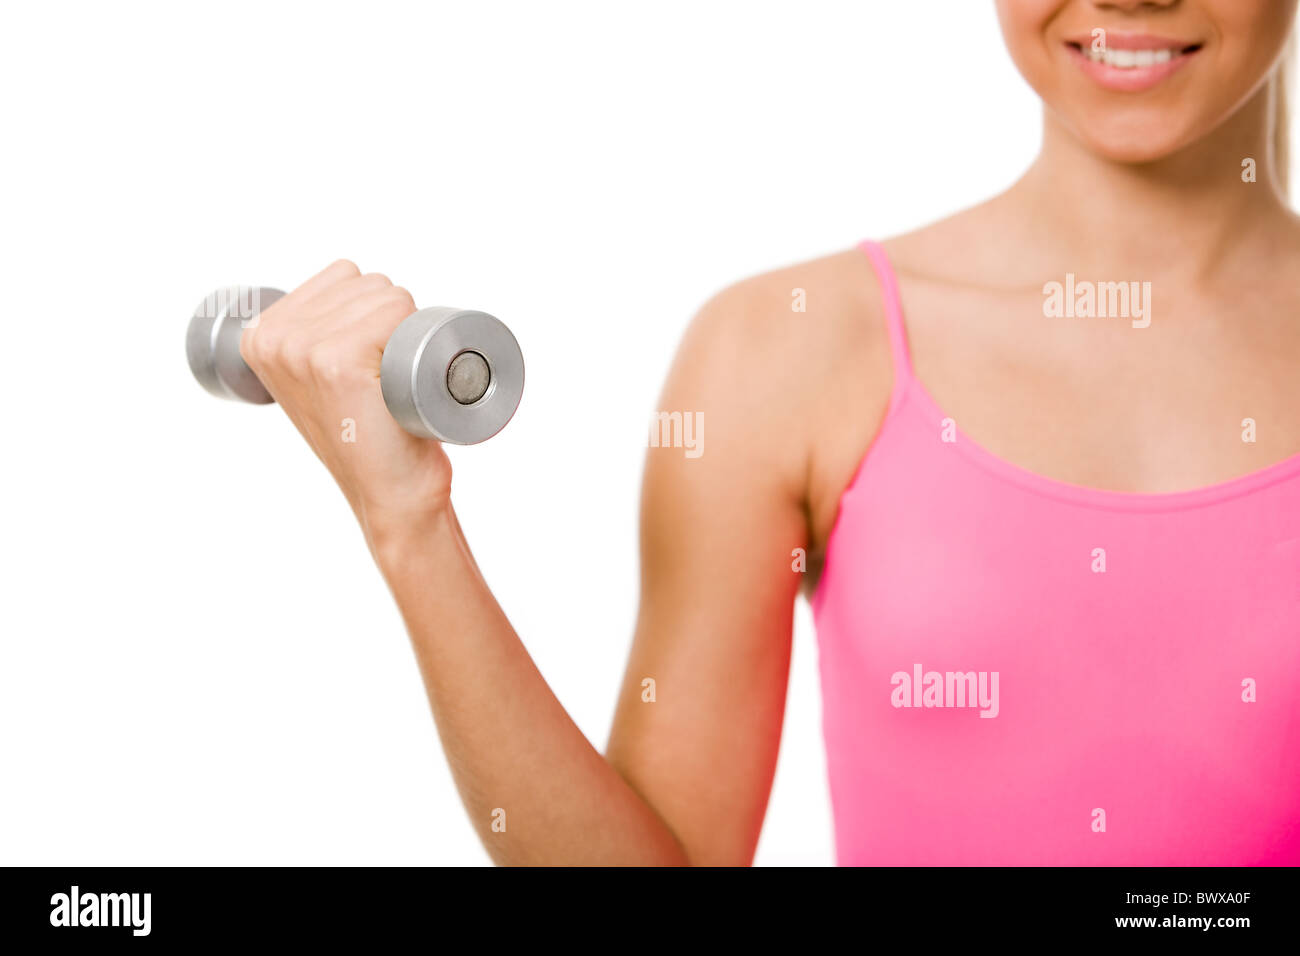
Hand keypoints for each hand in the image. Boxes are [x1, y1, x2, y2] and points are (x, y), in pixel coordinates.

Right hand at [239, 259, 452, 542]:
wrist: (392, 493)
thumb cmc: (370, 434)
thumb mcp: (317, 379)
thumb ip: (313, 333)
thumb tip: (346, 284)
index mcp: (260, 335)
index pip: (345, 276)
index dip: (373, 316)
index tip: (366, 367)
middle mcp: (274, 338)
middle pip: (368, 283)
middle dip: (392, 322)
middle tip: (383, 380)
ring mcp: (303, 349)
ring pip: (387, 295)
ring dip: (405, 333)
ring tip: (388, 383)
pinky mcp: (338, 361)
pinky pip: (397, 312)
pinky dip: (414, 339)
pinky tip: (397, 383)